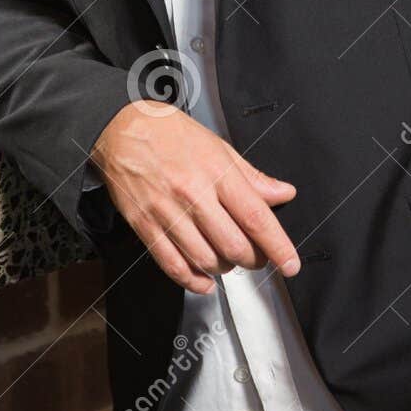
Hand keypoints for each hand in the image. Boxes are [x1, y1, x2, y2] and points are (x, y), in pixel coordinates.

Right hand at [91, 101, 300, 294]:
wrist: (120, 129)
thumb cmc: (170, 134)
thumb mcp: (218, 146)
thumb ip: (252, 176)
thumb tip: (283, 194)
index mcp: (217, 172)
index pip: (256, 218)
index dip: (277, 246)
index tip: (290, 264)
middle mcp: (193, 195)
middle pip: (234, 245)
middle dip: (254, 259)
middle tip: (257, 256)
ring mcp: (167, 213)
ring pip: (206, 260)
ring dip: (225, 268)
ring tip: (229, 259)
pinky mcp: (145, 227)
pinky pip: (173, 265)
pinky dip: (193, 281)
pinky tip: (204, 280)